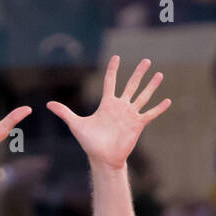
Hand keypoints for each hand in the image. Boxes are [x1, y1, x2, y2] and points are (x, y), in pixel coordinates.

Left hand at [47, 55, 170, 169]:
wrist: (103, 157)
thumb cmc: (90, 142)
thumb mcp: (76, 124)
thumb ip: (64, 112)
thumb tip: (47, 104)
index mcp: (107, 104)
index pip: (110, 82)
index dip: (113, 69)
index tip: (116, 57)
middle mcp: (120, 107)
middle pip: (131, 85)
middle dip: (139, 73)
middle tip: (146, 60)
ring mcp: (130, 115)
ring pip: (142, 96)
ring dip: (151, 86)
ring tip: (159, 74)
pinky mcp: (137, 125)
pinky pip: (150, 114)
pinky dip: (159, 108)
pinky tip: (167, 101)